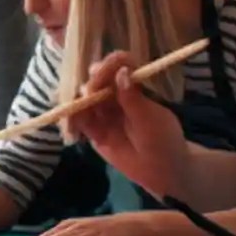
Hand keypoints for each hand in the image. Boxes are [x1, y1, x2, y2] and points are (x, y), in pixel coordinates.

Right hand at [68, 51, 189, 197]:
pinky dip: (72, 118)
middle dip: (92, 83)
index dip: (111, 64)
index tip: (105, 69)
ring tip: (80, 107)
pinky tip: (71, 120)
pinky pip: (79, 120)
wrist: (162, 170)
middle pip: (98, 80)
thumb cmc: (164, 140)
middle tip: (90, 92)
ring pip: (85, 99)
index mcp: (133, 87)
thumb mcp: (151, 118)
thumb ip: (133, 98)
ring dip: (80, 100)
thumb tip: (121, 71)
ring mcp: (103, 112)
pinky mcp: (93, 130)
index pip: (119, 67)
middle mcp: (115, 96)